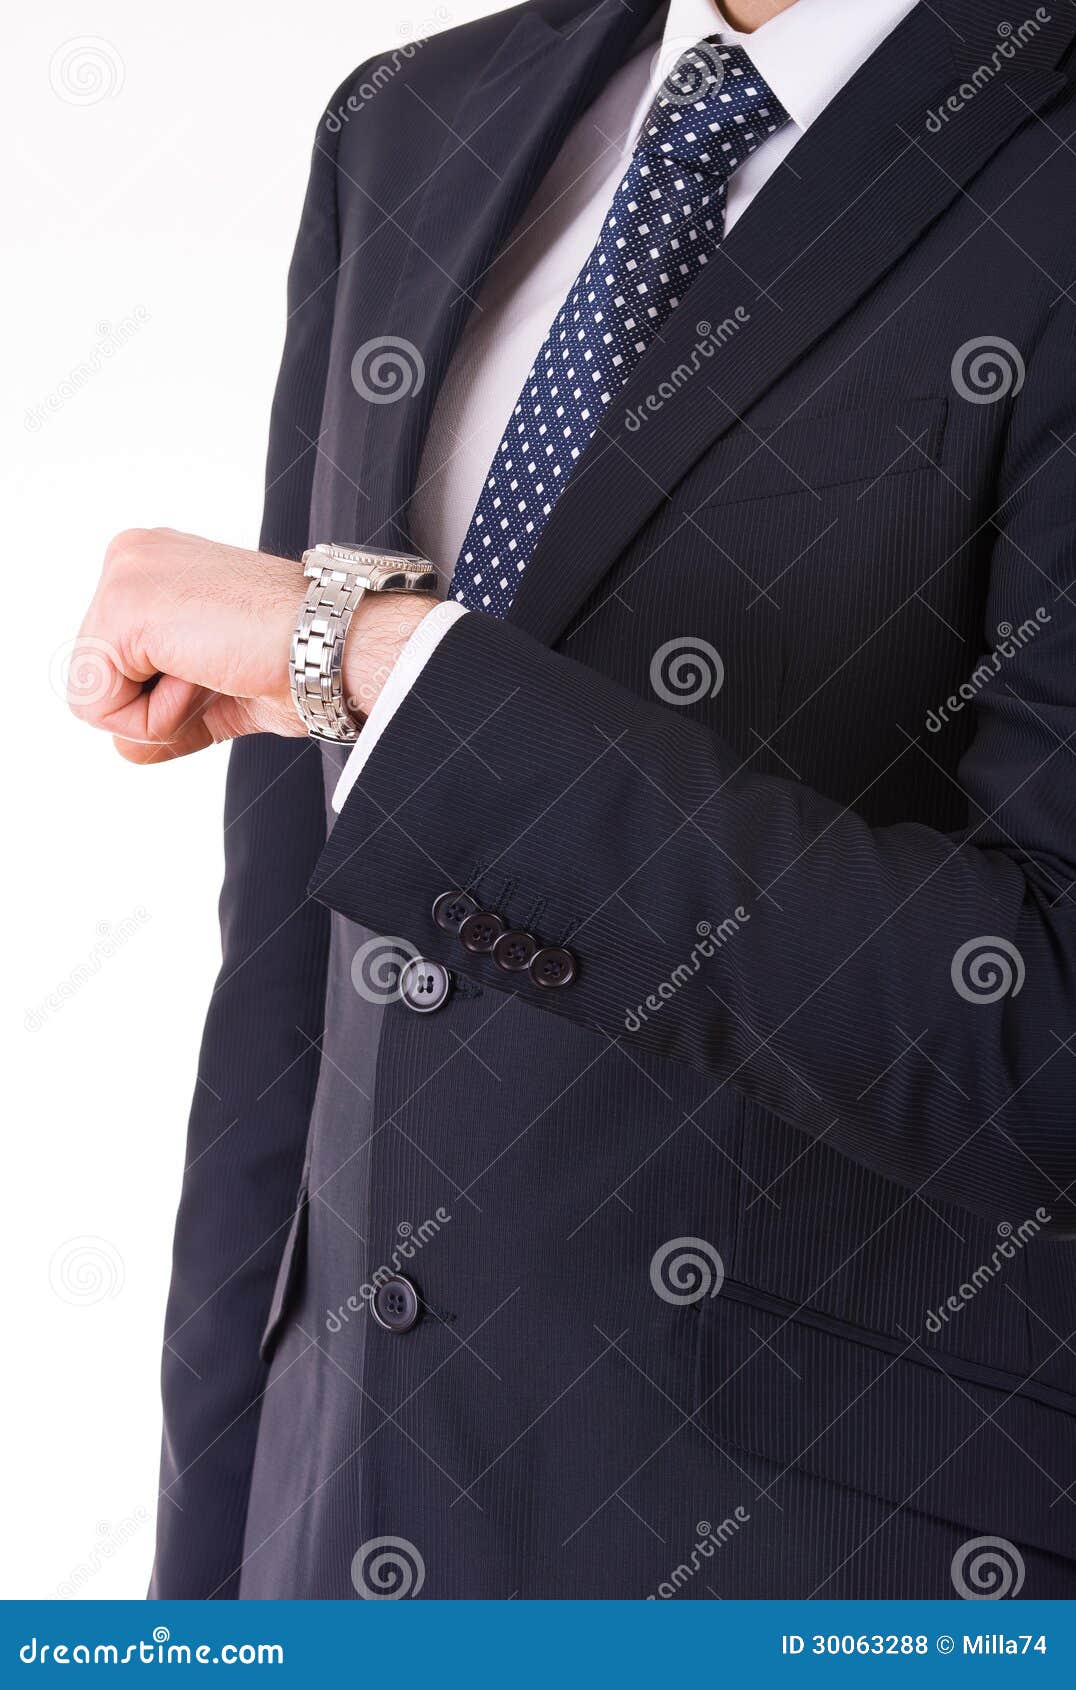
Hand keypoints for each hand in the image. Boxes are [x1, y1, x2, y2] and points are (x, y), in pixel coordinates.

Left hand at [69, 528, 437, 762]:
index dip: (166, 699)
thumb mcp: (219, 694)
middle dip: (158, 707)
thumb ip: (168, 715)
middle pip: (95, 683)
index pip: (113, 667)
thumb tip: (127, 749)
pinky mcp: (122, 606)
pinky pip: (101, 705)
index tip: (227, 666)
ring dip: (162, 713)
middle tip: (224, 671)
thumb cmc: (305, 662)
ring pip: (93, 698)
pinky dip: (158, 716)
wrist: (340, 645)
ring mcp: (123, 575)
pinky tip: (207, 673)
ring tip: (218, 670)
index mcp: (154, 568)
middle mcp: (131, 558)